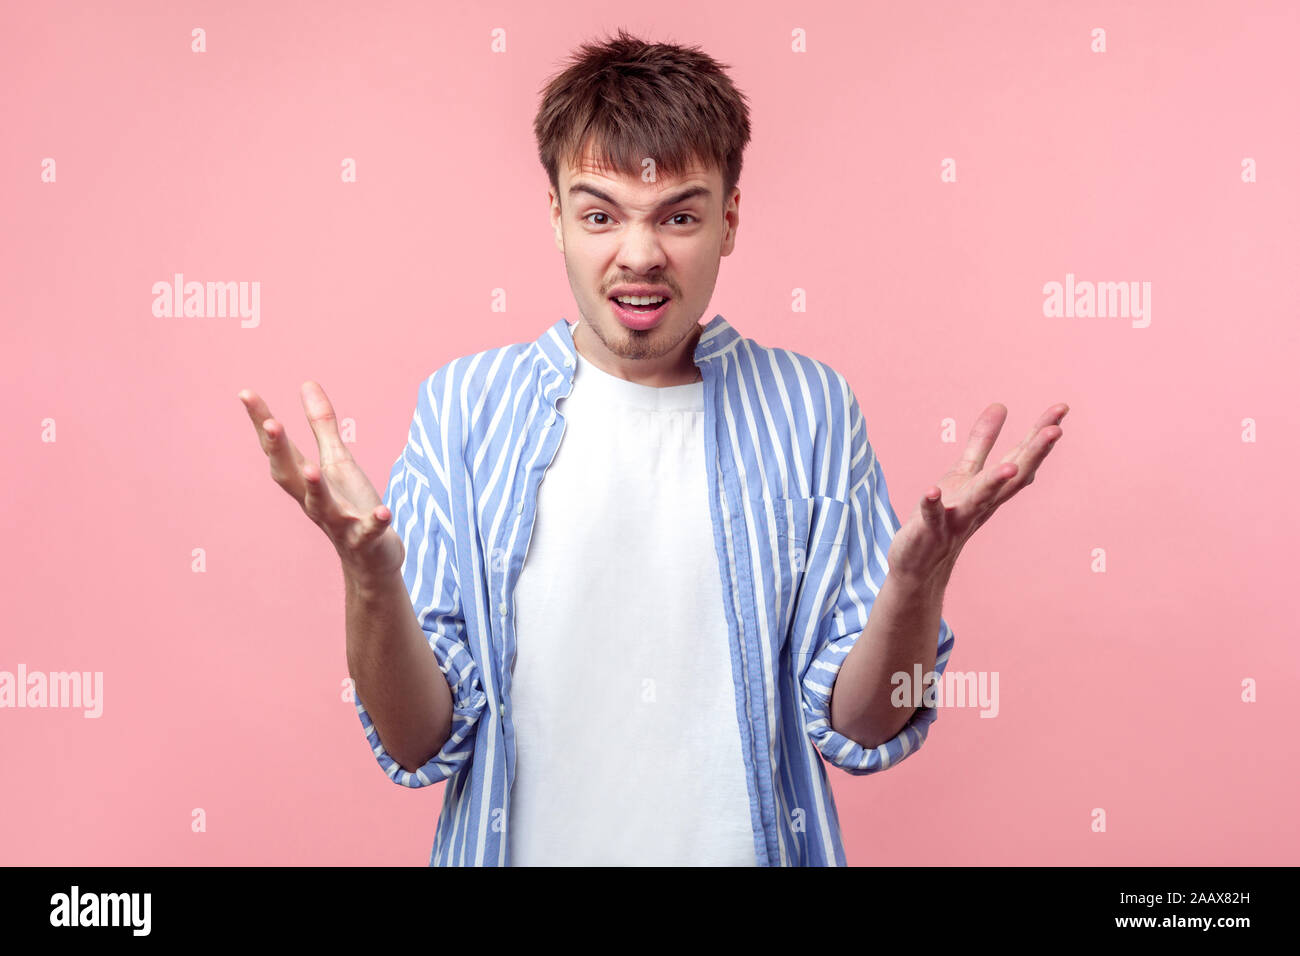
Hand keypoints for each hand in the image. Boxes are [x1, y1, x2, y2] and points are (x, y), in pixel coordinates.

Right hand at [239, 382, 403, 580]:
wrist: (371, 558)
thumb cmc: (350, 505)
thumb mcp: (337, 462)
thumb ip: (322, 425)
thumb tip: (307, 383)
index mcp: (305, 481)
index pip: (279, 449)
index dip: (262, 422)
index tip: (245, 393)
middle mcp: (314, 501)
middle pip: (290, 475)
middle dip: (279, 451)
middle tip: (271, 423)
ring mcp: (339, 522)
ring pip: (322, 506)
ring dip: (316, 487)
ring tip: (312, 469)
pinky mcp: (365, 539)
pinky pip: (369, 531)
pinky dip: (376, 522)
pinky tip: (384, 511)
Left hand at [886, 402, 1067, 587]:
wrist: (922, 563)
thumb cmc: (948, 515)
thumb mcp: (966, 473)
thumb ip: (982, 441)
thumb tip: (1000, 404)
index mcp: (993, 488)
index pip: (1022, 457)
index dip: (1040, 434)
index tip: (1061, 408)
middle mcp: (982, 503)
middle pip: (1012, 478)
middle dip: (1033, 454)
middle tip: (1056, 430)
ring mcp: (957, 518)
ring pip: (979, 499)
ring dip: (994, 483)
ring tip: (1010, 467)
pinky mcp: (930, 530)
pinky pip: (931, 517)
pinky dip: (932, 504)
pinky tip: (931, 491)